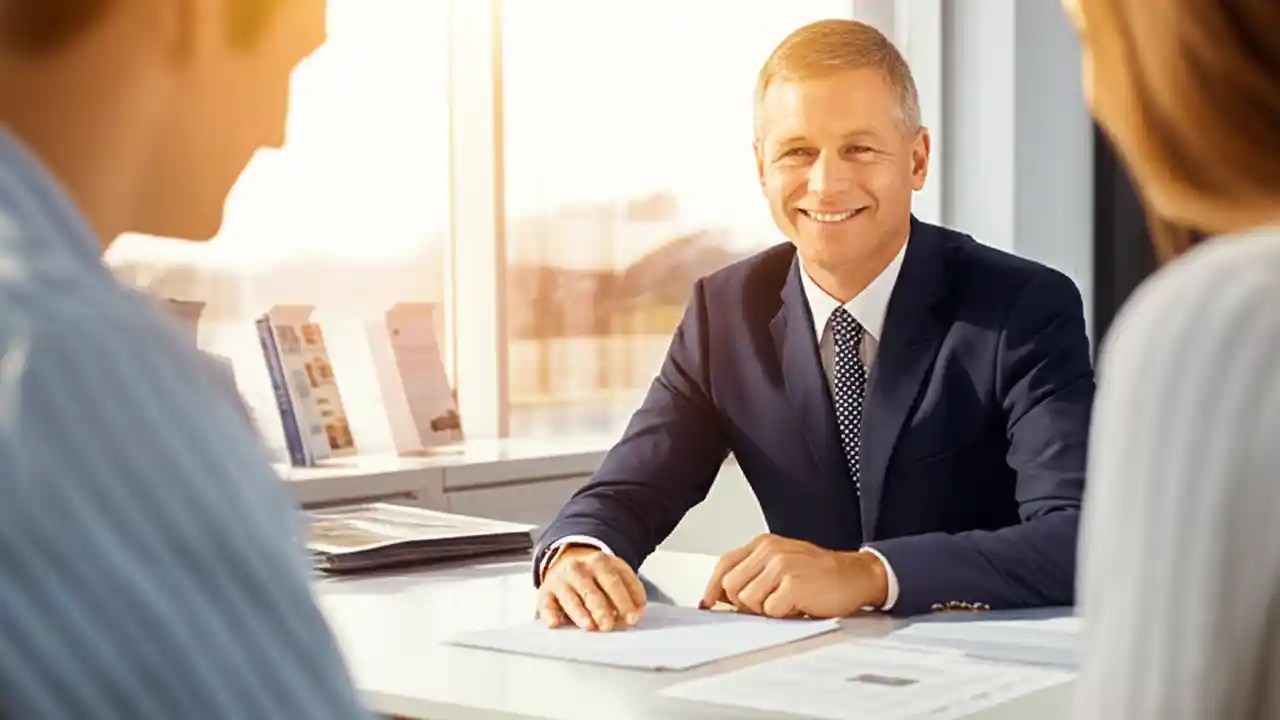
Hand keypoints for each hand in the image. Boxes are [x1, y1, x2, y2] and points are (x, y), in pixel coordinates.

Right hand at [537, 545, 645, 631]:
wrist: (567, 559)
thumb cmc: (596, 574)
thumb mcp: (616, 572)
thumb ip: (630, 588)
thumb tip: (638, 610)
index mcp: (600, 561)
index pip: (613, 581)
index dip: (624, 600)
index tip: (632, 618)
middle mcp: (579, 569)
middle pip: (592, 591)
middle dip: (601, 609)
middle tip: (609, 625)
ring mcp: (561, 580)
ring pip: (570, 598)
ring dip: (580, 613)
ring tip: (589, 626)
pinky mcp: (545, 592)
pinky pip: (546, 604)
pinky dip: (549, 614)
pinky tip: (555, 624)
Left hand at [699, 534, 887, 618]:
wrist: (856, 575)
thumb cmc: (820, 574)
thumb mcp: (783, 563)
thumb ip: (754, 574)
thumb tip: (721, 597)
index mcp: (764, 544)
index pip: (725, 564)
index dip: (713, 587)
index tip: (708, 603)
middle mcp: (769, 550)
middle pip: (731, 586)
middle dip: (744, 604)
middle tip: (769, 605)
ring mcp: (781, 565)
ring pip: (748, 600)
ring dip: (765, 610)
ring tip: (787, 603)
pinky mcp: (793, 584)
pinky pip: (770, 611)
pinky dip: (783, 615)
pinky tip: (799, 606)